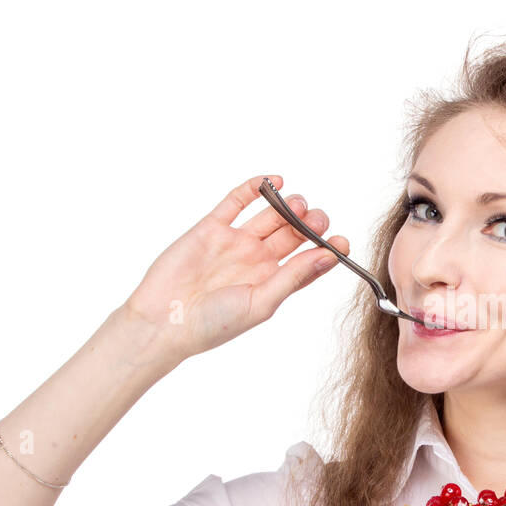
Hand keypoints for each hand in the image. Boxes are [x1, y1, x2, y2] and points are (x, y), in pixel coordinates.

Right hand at [122, 174, 349, 363]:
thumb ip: (293, 277)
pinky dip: (254, 189)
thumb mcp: (261, 303)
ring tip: (299, 204)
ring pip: (269, 216)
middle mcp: (256, 261)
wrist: (163, 320)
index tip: (342, 241)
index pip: (307, 262)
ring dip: (288, 206)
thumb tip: (327, 257)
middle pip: (292, 234)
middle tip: (319, 218)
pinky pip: (236, 202)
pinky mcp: (211, 227)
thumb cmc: (213, 324)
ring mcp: (234, 242)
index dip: (326, 249)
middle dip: (309, 223)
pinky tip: (273, 180)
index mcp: (271, 283)